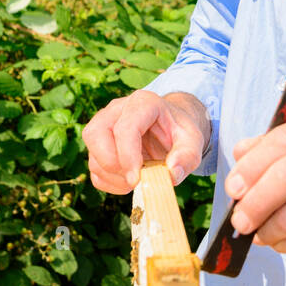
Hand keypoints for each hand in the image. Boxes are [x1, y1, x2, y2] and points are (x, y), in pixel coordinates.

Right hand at [82, 90, 209, 193]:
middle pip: (95, 135)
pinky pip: (94, 169)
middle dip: (112, 164)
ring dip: (113, 177)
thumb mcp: (193, 141)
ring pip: (92, 154)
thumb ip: (187, 156)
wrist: (171, 127)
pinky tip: (129, 182)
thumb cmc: (180, 131)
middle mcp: (116, 110)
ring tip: (139, 180)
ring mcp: (103, 126)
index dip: (127, 156)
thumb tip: (172, 174)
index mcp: (143, 103)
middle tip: (135, 179)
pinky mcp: (99, 146)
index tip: (137, 178)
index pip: (125, 128)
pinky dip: (109, 183)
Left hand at [224, 111, 285, 259]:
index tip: (233, 188)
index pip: (283, 140)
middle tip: (239, 219)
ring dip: (266, 230)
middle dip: (254, 202)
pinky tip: (280, 240)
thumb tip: (239, 157)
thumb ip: (270, 147)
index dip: (251, 166)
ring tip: (258, 232)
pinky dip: (283, 245)